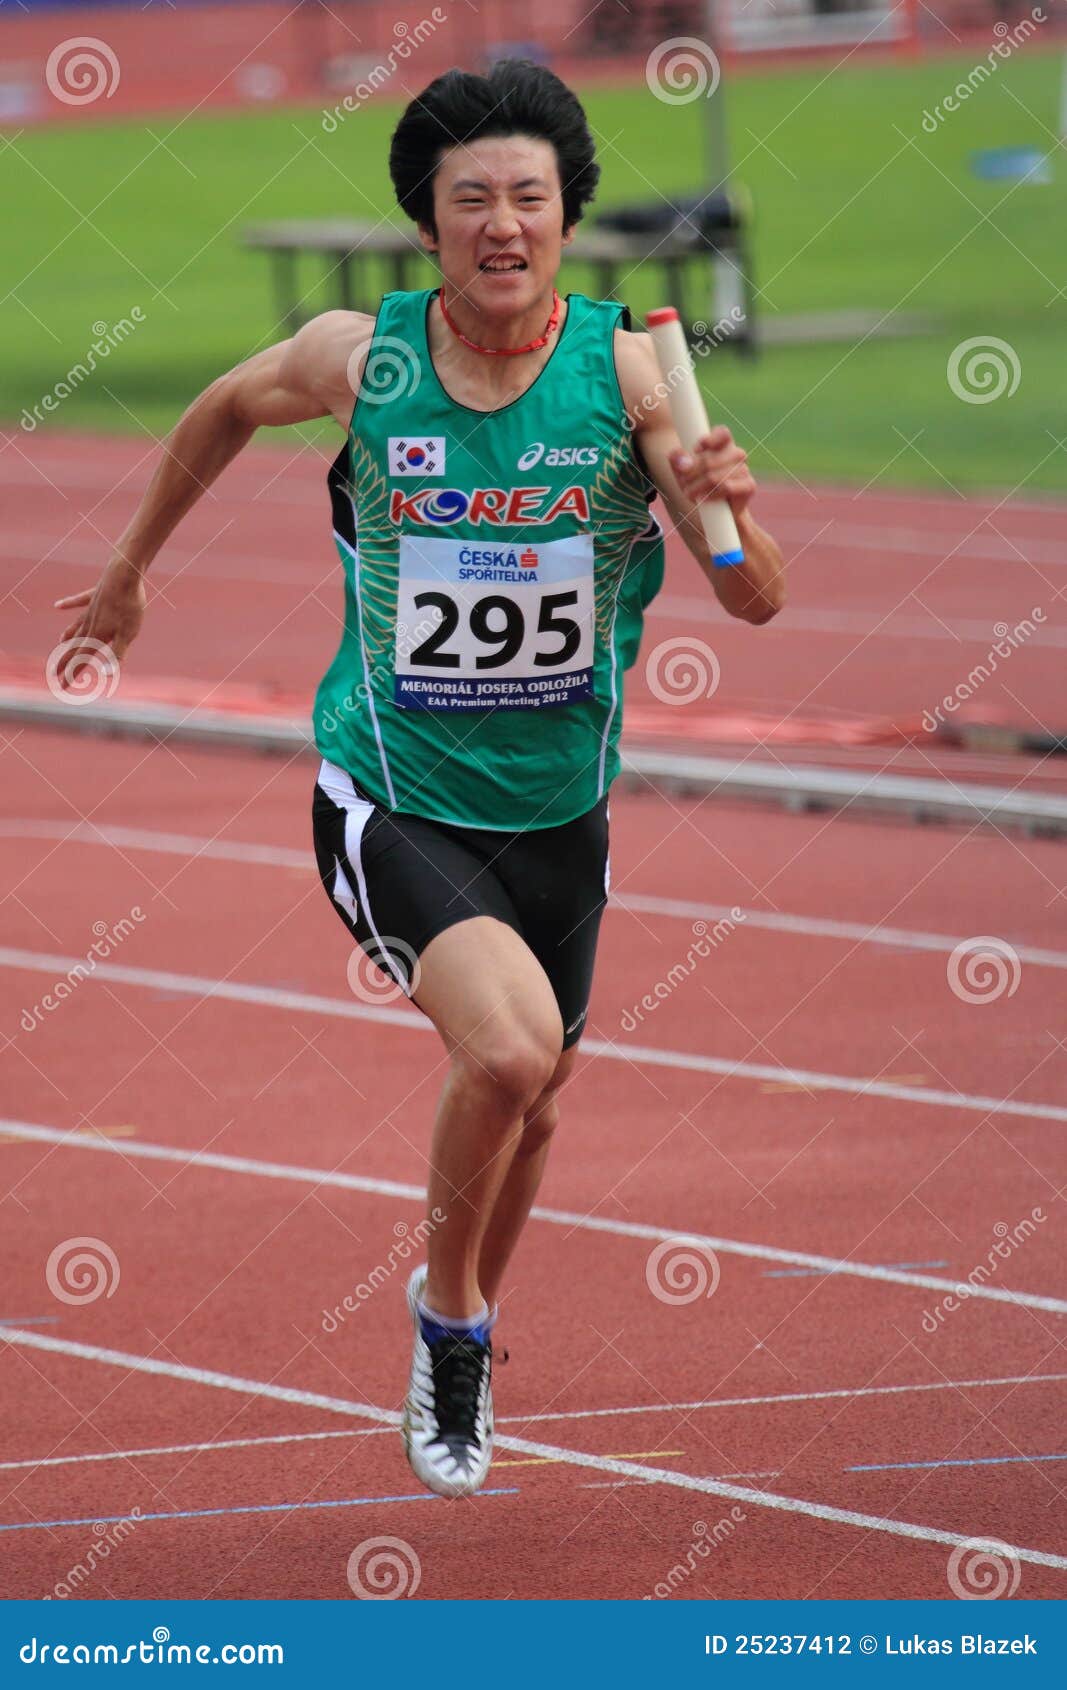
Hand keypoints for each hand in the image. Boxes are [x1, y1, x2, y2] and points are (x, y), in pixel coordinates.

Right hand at [52, 557, 146, 691]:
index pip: (83, 659)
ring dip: (69, 635)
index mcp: (98, 635)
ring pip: (77, 626)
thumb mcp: (128, 634)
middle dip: (65, 661)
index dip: (73, 674)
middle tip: (54, 673)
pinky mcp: (95, 596)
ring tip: (61, 642)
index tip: (61, 686)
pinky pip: (79, 601)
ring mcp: (92, 609)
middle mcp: (91, 624)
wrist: (124, 575)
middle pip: (75, 645)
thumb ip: (116, 654)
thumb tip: (107, 674)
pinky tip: (59, 605)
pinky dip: (69, 604)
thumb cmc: (129, 606)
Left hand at [668, 426, 755, 520]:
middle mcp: (737, 453)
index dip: (709, 440)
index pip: (722, 433)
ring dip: (698, 487)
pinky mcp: (749, 485)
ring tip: (690, 493)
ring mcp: (744, 469)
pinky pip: (727, 487)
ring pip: (715, 476)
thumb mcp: (682, 471)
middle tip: (683, 483)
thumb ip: (677, 460)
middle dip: (691, 474)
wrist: (714, 512)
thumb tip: (683, 463)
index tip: (695, 450)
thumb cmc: (697, 485)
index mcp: (724, 443)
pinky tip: (704, 499)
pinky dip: (712, 495)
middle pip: (710, 460)